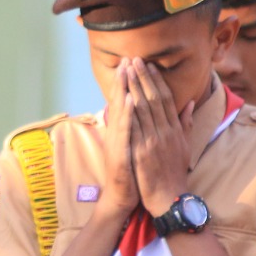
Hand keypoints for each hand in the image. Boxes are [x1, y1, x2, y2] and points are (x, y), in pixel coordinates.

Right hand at [99, 68, 139, 215]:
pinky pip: (126, 131)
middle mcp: (118, 134)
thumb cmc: (132, 173)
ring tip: (127, 71)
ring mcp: (118, 143)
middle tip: (127, 58)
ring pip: (121, 113)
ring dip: (124, 90)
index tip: (132, 62)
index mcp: (124, 132)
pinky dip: (129, 114)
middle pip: (121, 102)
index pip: (127, 102)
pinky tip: (133, 100)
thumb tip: (137, 114)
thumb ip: (137, 129)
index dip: (129, 82)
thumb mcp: (136, 148)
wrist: (122, 197)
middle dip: (125, 79)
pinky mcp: (121, 153)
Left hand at [125, 60, 194, 217]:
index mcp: (175, 129)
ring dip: (134, 88)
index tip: (148, 65)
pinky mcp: (142, 152)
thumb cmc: (175, 173)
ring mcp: (153, 141)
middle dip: (143, 78)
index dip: (156, 81)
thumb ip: (186, 123)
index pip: (164, 99)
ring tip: (127, 70)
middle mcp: (165, 132)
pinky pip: (135, 128)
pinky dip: (130, 112)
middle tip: (135, 59)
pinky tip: (123, 97)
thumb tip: (190, 103)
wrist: (169, 198)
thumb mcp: (185, 146)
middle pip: (153, 99)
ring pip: (143, 109)